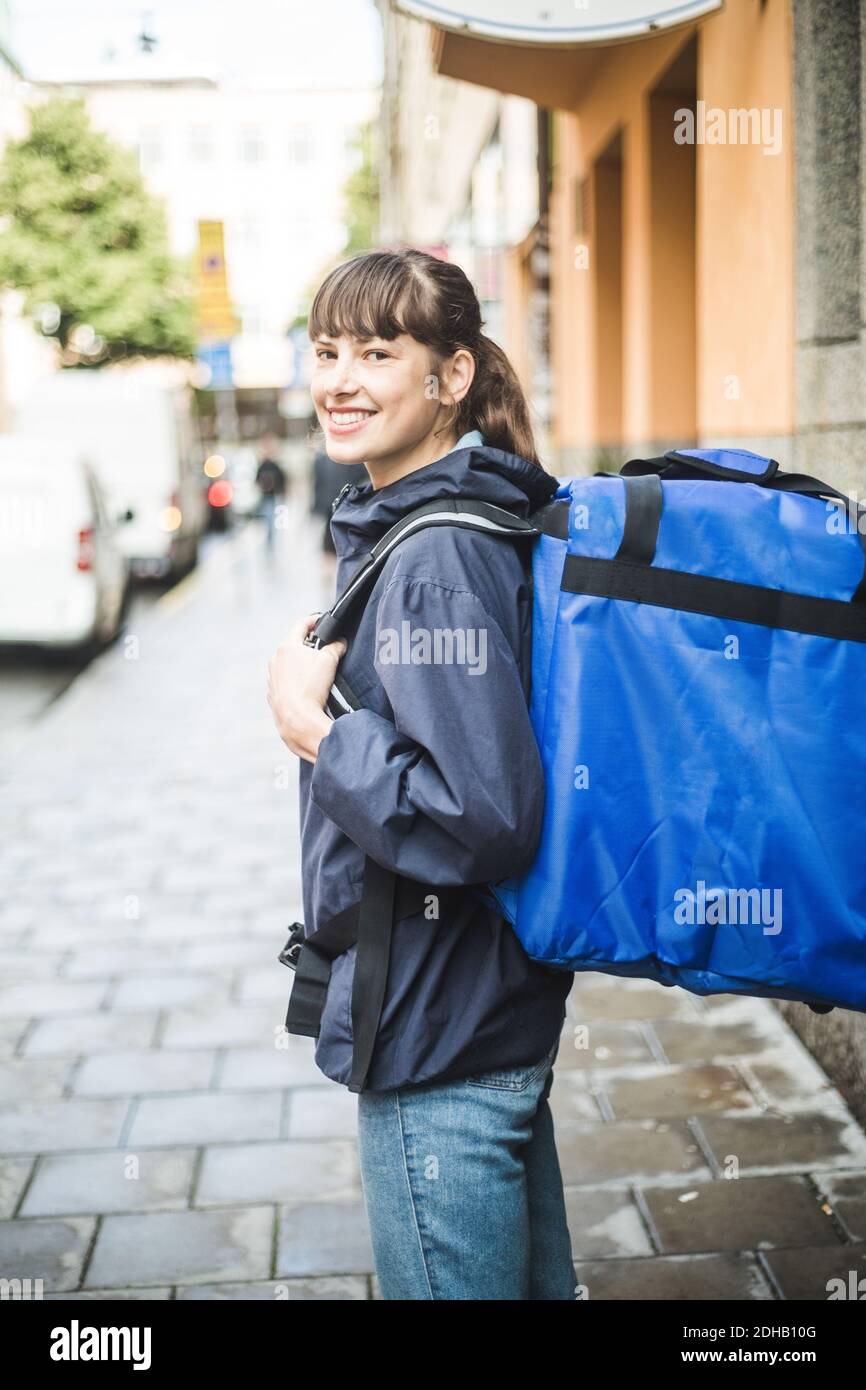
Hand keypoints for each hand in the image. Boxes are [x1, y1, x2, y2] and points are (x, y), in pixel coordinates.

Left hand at [267, 612, 346, 762]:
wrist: (297, 718)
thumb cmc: (311, 688)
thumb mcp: (329, 661)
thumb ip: (335, 647)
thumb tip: (340, 643)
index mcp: (287, 646)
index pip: (301, 624)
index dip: (314, 620)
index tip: (321, 621)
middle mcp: (275, 659)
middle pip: (294, 644)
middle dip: (308, 645)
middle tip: (323, 650)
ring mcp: (272, 676)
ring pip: (288, 663)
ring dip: (300, 664)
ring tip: (315, 674)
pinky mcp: (272, 692)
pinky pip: (284, 680)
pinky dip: (295, 680)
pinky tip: (306, 688)